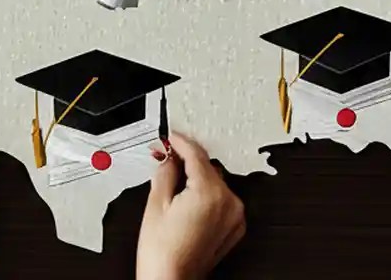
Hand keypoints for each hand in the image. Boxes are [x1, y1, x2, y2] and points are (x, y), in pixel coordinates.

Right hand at [136, 134, 244, 279]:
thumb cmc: (163, 252)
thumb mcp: (156, 204)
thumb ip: (165, 171)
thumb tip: (169, 157)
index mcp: (209, 193)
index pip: (196, 154)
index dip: (180, 142)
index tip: (171, 138)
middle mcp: (228, 203)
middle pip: (208, 167)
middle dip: (187, 162)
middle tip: (166, 159)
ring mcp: (234, 217)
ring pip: (216, 182)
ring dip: (198, 178)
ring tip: (175, 186)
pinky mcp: (234, 228)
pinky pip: (222, 200)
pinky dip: (208, 196)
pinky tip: (189, 202)